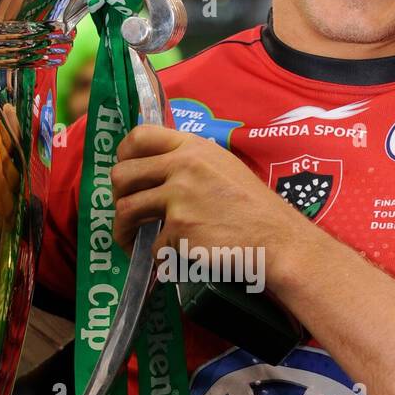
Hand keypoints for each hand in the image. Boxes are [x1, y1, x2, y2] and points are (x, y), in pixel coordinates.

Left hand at [111, 125, 308, 275]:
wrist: (277, 239)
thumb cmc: (254, 207)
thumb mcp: (223, 166)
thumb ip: (189, 162)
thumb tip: (155, 171)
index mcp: (192, 147)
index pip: (139, 135)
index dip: (123, 155)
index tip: (126, 173)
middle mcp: (182, 166)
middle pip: (122, 175)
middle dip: (117, 198)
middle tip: (127, 213)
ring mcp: (179, 198)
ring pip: (126, 211)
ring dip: (124, 231)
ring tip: (131, 242)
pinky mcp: (180, 229)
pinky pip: (151, 245)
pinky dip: (158, 257)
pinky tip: (170, 259)